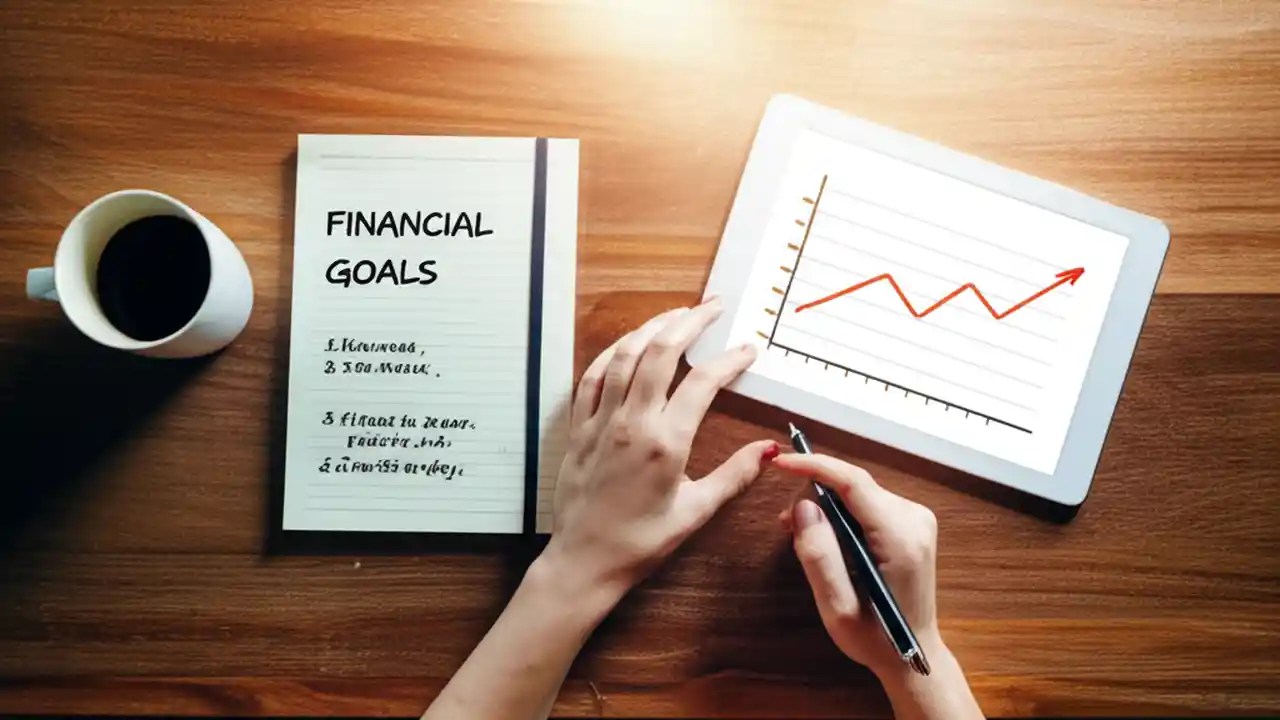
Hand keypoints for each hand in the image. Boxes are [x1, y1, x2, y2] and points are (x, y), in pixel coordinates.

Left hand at [541, 298, 777, 599]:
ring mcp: (601, 421)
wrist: (584, 561)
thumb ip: (734, 476)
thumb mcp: (696, 512)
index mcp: (665, 443)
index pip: (703, 383)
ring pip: (625, 355)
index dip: (729, 360)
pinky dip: (613, 351)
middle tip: (713, 307)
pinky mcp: (579, 427)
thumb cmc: (640, 543)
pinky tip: (629, 343)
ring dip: (652, 327)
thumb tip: (768, 450)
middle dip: (690, 322)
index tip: (747, 349)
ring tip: (676, 314)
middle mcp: (631, 423)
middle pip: (661, 353)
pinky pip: (593, 375)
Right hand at [774, 454, 940, 677]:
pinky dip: (841, 513)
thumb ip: (819, 556)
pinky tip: (827, 538)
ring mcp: (917, 519)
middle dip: (815, 493)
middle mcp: (915, 520)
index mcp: (900, 539)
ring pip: (857, 492)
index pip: (854, 483)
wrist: (912, 655)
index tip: (780, 462)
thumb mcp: (837, 608)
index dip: (815, 466)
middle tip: (785, 525)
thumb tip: (803, 507)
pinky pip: (866, 503)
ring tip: (802, 537)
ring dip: (826, 506)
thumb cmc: (874, 639)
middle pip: (853, 485)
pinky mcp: (912, 522)